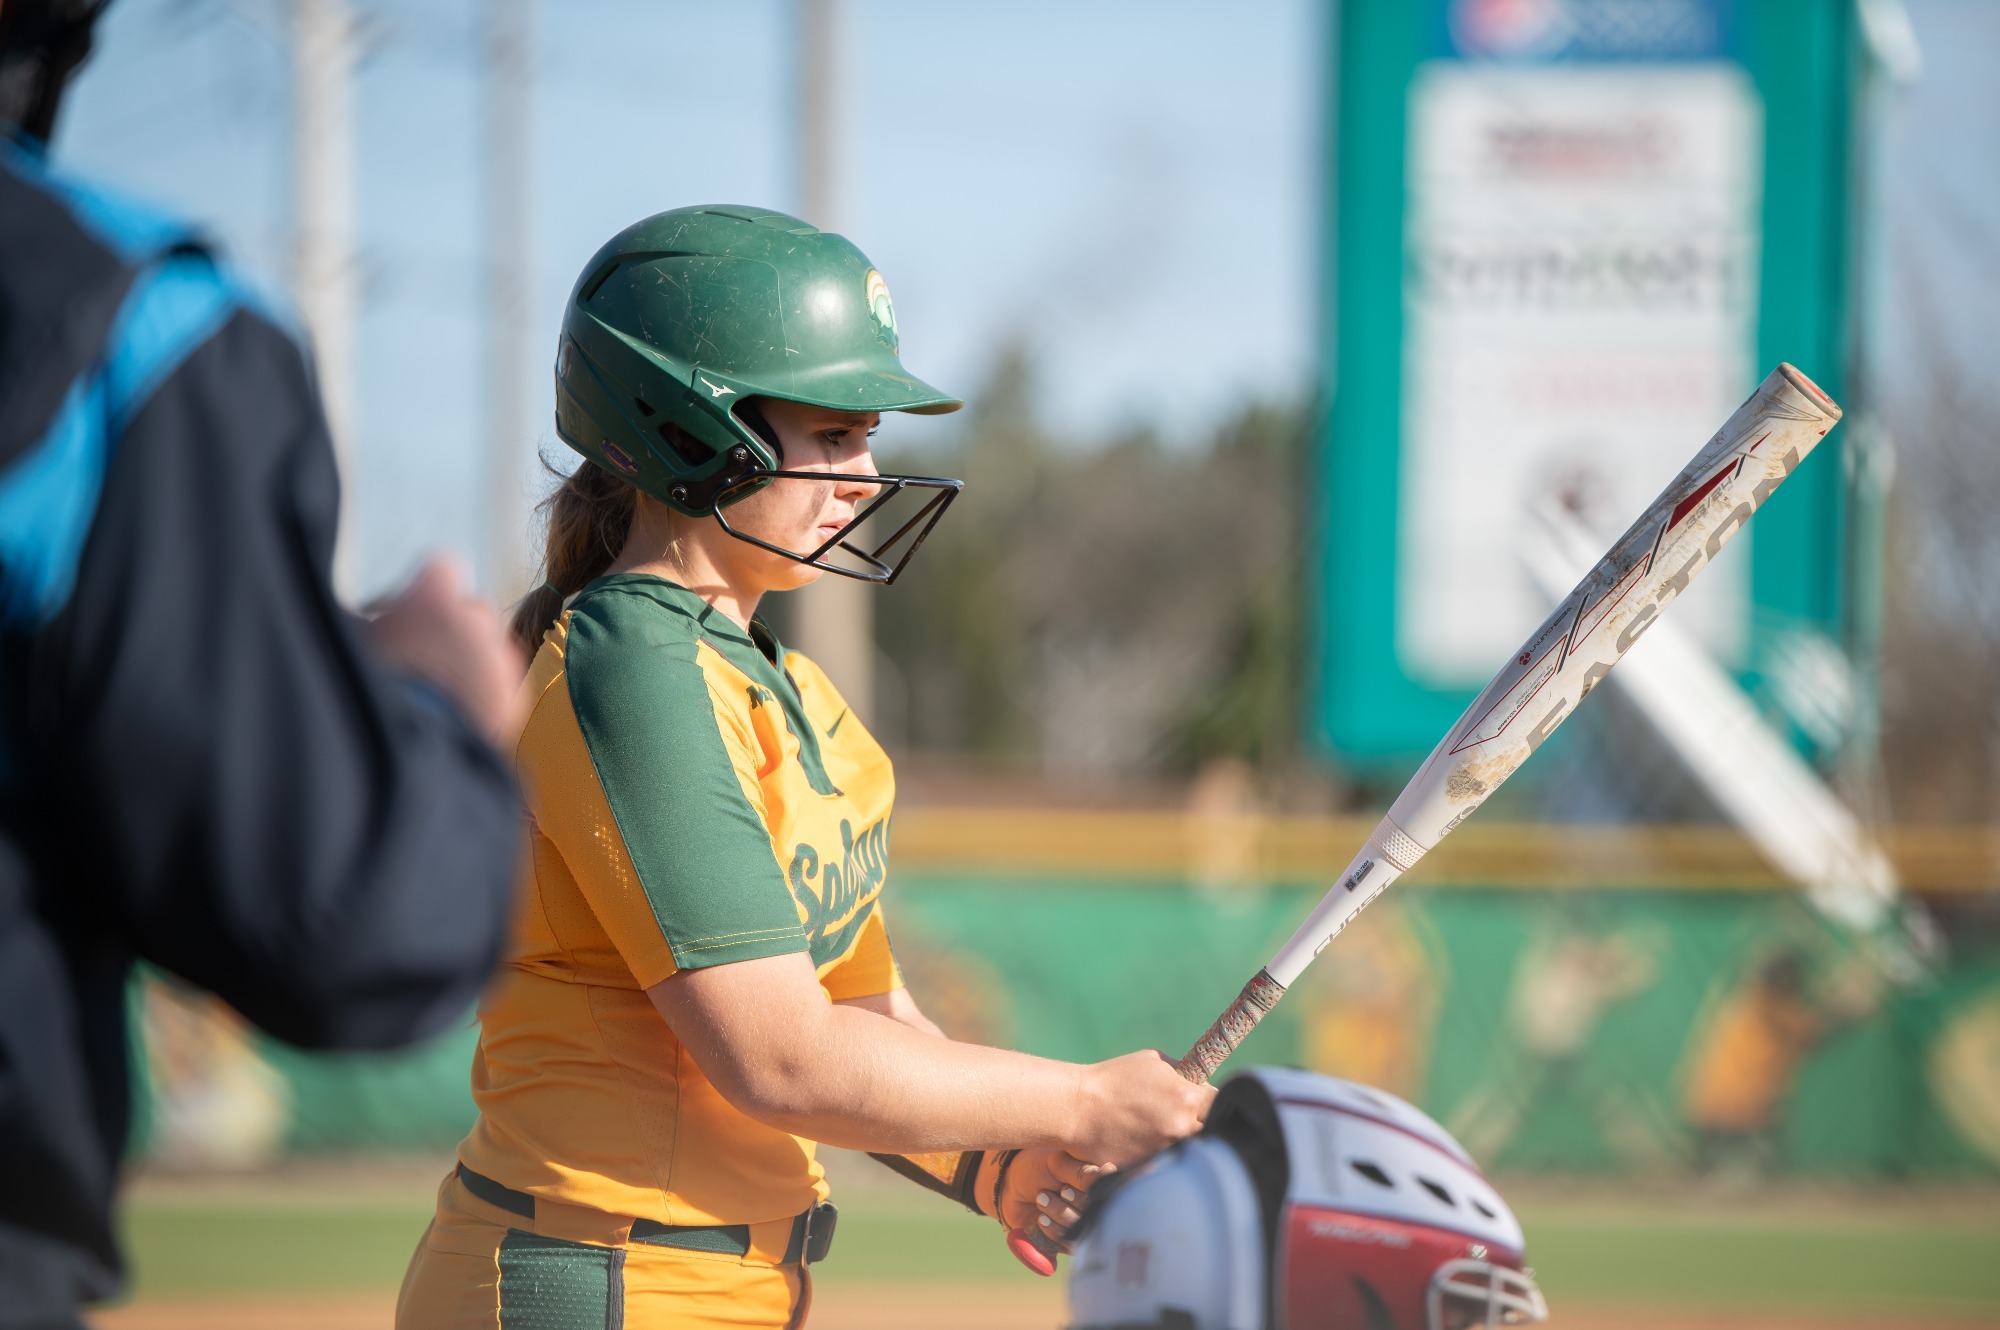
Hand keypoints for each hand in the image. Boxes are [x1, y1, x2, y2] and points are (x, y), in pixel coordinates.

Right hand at [363, 558, 525, 746]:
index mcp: (433, 599)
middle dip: (453, 628)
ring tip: (438, 691)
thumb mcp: (356, 644)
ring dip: (471, 661)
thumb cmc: (367, 693)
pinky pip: (502, 683)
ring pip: (490, 648)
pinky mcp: (513, 694)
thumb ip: (373, 621)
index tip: (410, 612)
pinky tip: (456, 711)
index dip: (425, 592)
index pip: (442, 569)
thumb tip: (364, 615)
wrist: (406, 749)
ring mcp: (500, 657)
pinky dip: (485, 692)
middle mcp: (475, 620)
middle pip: (472, 611)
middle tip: (423, 656)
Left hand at [997, 1149, 1104, 1251]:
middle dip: (1066, 1209)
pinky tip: (1040, 1220)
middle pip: (1093, 1219)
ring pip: (1080, 1233)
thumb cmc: (1037, 1167)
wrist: (1010, 1184)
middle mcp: (1094, 1207)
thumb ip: (1083, 1172)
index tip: (1063, 1188)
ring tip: (1040, 1200)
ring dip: (1058, 1217)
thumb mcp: (1058, 1163)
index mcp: (1098, 1186)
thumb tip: (1111, 1170)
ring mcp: (1081, 1225)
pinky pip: (1067, 1245)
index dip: (1084, 1199)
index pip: (1105, 1199)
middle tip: (1043, 1194)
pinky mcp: (1066, 1241)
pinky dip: (1053, 1233)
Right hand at [1071, 1050, 1213, 1166]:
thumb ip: (1184, 1074)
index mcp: (1187, 1096)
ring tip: (1163, 1134)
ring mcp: (1167, 1150)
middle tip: (1185, 1121)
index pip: (1219, 1103)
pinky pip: (1170, 1164)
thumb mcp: (1154, 1062)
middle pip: (1211, 1130)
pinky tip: (1149, 1147)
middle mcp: (1182, 1126)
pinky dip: (1165, 1158)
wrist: (1077, 1107)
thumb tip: (1202, 1084)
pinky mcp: (1152, 1168)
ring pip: (1192, 1151)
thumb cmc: (1115, 1079)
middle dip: (1201, 1125)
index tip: (1203, 1104)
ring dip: (1184, 1144)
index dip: (1211, 1103)